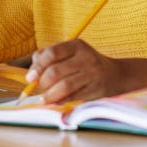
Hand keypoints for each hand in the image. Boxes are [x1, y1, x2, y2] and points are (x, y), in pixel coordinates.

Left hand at [26, 39, 146, 103]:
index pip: (52, 53)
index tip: (30, 77)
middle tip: (39, 89)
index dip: (38, 66)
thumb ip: (48, 58)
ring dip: (50, 95)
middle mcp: (85, 57)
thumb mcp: (70, 54)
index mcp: (76, 45)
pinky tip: (56, 101)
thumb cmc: (84, 63)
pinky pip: (74, 96)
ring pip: (64, 86)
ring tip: (44, 99)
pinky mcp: (97, 88)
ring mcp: (92, 73)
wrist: (116, 74)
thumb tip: (31, 74)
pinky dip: (61, 100)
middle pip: (56, 71)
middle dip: (43, 83)